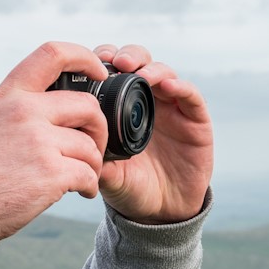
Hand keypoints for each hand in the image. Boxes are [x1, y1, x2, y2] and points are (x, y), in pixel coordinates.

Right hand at [0, 42, 109, 239]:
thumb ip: (14, 106)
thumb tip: (42, 102)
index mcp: (10, 96)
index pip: (53, 54)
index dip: (84, 58)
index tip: (98, 73)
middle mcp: (25, 112)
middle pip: (87, 106)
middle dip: (98, 128)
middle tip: (94, 146)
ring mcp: (39, 142)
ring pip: (90, 146)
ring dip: (93, 164)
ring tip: (82, 177)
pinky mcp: (51, 174)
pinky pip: (89, 174)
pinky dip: (90, 186)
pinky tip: (81, 191)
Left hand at [91, 43, 212, 223]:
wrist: (162, 212)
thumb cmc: (131, 187)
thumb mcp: (107, 174)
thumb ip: (94, 159)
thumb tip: (72, 143)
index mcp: (122, 106)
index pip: (114, 71)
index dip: (104, 60)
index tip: (92, 61)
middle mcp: (148, 101)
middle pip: (140, 63)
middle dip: (129, 56)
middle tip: (117, 62)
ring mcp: (173, 108)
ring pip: (165, 73)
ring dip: (153, 68)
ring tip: (142, 74)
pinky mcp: (196, 120)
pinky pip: (191, 96)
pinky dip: (181, 86)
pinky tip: (169, 87)